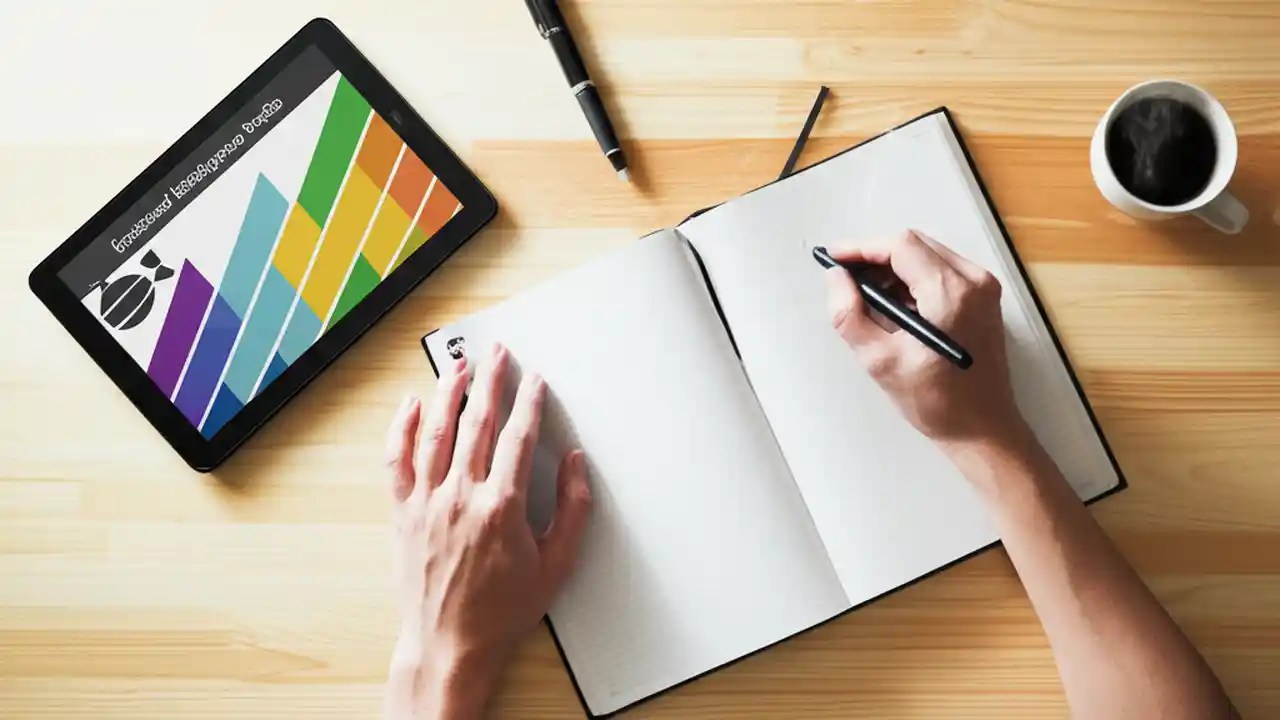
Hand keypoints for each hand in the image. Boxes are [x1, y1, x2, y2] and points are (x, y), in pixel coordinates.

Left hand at [382, 344, 590, 719]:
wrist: (449, 645)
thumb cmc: (502, 612)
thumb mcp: (557, 565)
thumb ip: (574, 510)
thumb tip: (576, 465)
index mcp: (501, 508)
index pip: (518, 437)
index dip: (530, 403)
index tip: (535, 381)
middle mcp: (460, 497)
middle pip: (477, 422)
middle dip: (491, 381)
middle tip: (498, 354)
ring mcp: (426, 503)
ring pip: (436, 431)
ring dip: (448, 392)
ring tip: (458, 365)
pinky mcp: (402, 513)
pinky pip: (397, 460)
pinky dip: (402, 428)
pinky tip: (411, 405)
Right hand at [823, 230, 1027, 448]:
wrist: (982, 427)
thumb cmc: (938, 402)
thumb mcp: (879, 360)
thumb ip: (849, 314)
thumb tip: (836, 279)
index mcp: (950, 293)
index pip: (899, 246)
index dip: (861, 249)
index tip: (835, 260)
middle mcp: (974, 282)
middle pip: (914, 245)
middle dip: (876, 257)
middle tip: (846, 279)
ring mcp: (984, 289)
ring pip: (928, 255)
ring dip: (894, 268)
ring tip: (868, 297)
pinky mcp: (985, 299)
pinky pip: (943, 271)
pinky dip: (914, 279)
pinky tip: (896, 306)